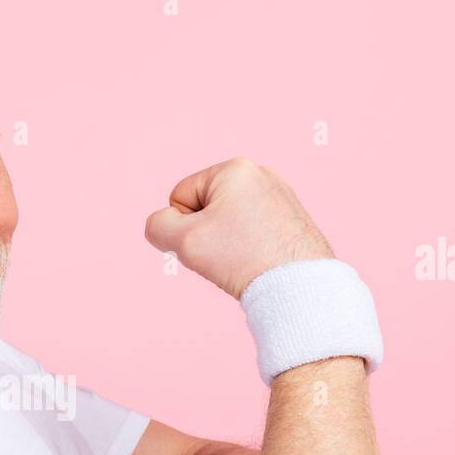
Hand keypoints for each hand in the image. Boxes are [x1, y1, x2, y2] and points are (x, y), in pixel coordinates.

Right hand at [144, 157, 333, 299]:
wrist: (298, 285)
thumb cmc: (241, 259)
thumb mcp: (182, 241)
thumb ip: (156, 227)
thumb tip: (162, 224)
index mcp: (235, 168)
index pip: (180, 195)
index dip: (183, 226)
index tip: (209, 243)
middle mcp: (261, 174)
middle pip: (205, 207)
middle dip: (206, 233)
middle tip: (227, 254)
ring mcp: (279, 195)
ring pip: (227, 221)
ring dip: (226, 242)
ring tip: (246, 259)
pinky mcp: (291, 217)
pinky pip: (251, 231)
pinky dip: (248, 247)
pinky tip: (260, 260)